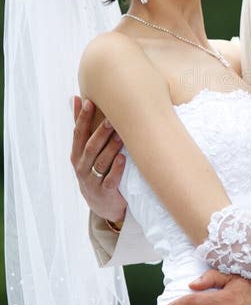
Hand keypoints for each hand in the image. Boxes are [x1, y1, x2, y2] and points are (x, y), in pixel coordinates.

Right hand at [71, 96, 127, 223]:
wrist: (102, 206)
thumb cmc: (95, 170)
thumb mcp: (85, 151)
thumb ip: (82, 126)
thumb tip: (74, 98)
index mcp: (77, 155)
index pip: (78, 134)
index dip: (82, 118)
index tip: (89, 102)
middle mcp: (82, 167)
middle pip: (90, 147)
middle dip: (99, 132)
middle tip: (111, 118)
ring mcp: (92, 181)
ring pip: (101, 162)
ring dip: (111, 148)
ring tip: (120, 136)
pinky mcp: (105, 193)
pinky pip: (110, 180)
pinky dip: (116, 170)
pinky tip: (123, 159)